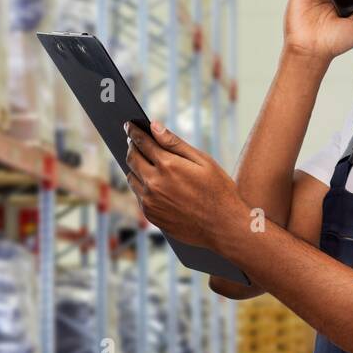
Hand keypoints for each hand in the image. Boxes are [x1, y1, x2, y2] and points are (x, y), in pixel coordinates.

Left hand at [124, 120, 250, 251]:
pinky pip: (138, 195)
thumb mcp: (203, 161)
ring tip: (145, 162)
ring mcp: (150, 201)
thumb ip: (175, 143)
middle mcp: (154, 183)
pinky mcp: (151, 215)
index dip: (134, 131)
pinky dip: (142, 186)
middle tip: (135, 142)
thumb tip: (154, 127)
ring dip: (135, 167)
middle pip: (132, 158)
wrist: (223, 227)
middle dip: (132, 147)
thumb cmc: (219, 190)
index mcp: (168, 165)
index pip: (142, 142)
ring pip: (131, 177)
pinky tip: (154, 183)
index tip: (129, 125)